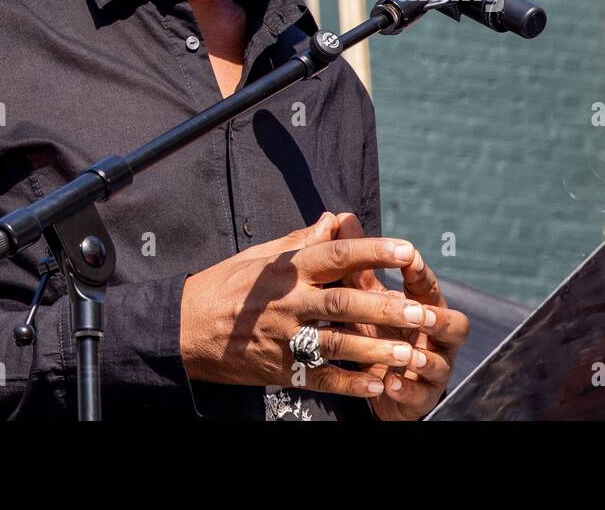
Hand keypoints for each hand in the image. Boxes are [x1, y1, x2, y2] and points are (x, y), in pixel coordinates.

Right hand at [178, 212, 439, 398]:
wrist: (183, 329)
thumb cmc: (226, 285)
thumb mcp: (261, 255)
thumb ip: (303, 240)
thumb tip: (336, 219)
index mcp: (288, 268)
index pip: (337, 255)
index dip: (373, 251)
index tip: (407, 250)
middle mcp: (289, 301)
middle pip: (343, 303)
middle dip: (384, 308)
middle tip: (420, 312)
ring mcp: (283, 337)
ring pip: (336, 343)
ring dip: (375, 349)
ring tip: (410, 352)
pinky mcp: (278, 368)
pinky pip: (318, 377)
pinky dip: (348, 383)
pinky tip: (376, 386)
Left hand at [334, 214, 469, 419]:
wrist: (374, 379)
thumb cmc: (375, 328)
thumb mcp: (362, 296)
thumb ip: (356, 262)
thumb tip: (342, 217)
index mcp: (426, 307)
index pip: (430, 286)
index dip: (422, 273)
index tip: (409, 257)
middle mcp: (437, 336)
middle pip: (456, 324)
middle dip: (439, 319)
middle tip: (421, 314)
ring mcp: (435, 368)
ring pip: (443, 363)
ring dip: (427, 358)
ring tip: (411, 356)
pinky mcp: (423, 397)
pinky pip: (423, 395)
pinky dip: (408, 389)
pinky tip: (390, 383)